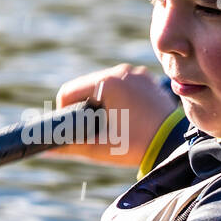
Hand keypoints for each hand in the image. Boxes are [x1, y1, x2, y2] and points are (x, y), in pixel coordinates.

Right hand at [53, 64, 178, 166]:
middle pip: (86, 86)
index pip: (69, 91)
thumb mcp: (100, 148)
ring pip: (103, 84)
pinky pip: (121, 83)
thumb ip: (70, 146)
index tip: (76, 127)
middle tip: (95, 128)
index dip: (65, 111)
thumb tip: (46, 149)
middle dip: (85, 106)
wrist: (174, 144)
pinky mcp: (146, 78)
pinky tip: (124, 115)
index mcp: (107, 83)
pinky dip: (117, 97)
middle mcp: (122, 71)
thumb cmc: (136, 146)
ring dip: (100, 101)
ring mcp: (136, 73)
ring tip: (111, 123)